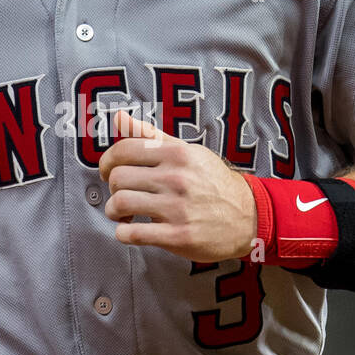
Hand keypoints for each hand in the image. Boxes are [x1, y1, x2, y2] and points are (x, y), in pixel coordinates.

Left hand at [98, 110, 257, 261]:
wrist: (247, 216)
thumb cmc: (213, 182)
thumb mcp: (187, 152)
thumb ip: (151, 136)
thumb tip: (119, 118)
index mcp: (177, 154)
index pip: (124, 149)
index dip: (106, 161)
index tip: (108, 171)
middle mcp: (176, 178)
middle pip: (118, 177)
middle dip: (113, 188)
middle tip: (121, 193)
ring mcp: (177, 208)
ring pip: (121, 203)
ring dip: (113, 211)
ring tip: (123, 213)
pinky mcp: (178, 235)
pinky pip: (132, 234)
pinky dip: (122, 233)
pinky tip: (130, 230)